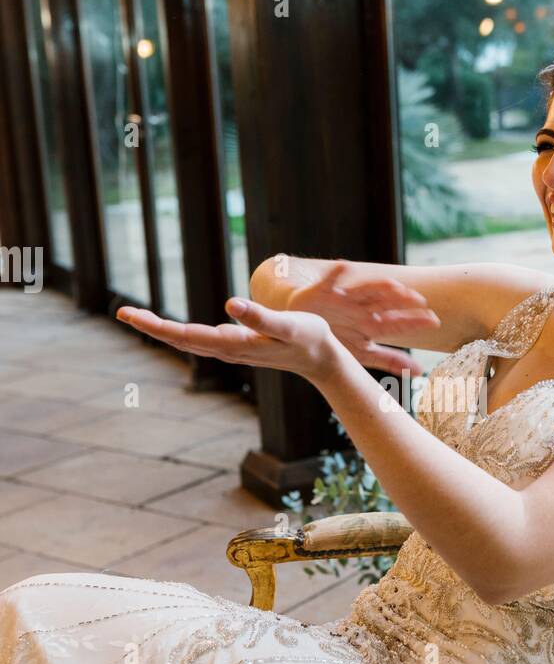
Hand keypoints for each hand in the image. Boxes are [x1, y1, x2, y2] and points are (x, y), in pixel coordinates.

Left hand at [116, 298, 339, 381]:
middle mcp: (226, 350)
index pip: (186, 335)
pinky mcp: (235, 345)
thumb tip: (230, 304)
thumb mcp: (289, 325)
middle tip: (122, 312)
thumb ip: (260, 317)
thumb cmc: (309, 337)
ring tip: (136, 316)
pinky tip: (168, 327)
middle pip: (180, 340)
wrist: (321, 359)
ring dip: (161, 329)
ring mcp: (230, 350)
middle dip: (151, 326)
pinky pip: (198, 339)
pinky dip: (178, 332)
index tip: (131, 315)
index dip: (157, 326)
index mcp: (234, 345)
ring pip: (187, 340)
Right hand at [280, 259, 438, 375]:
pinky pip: (329, 281)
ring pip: (364, 290)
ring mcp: (343, 299)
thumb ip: (390, 360)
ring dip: (379, 287)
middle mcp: (360, 309)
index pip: (397, 322)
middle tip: (420, 302)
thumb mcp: (363, 353)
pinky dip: (335, 273)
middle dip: (402, 301)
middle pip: (386, 302)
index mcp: (371, 324)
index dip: (415, 321)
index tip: (434, 321)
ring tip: (395, 287)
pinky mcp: (322, 292)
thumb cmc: (336, 339)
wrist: (302, 330)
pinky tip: (343, 267)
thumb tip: (420, 372)